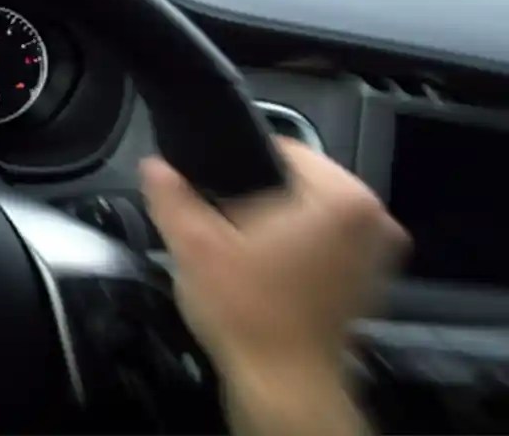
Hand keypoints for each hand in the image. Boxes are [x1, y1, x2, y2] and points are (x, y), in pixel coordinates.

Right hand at [142, 138, 407, 435]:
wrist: (283, 386)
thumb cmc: (251, 318)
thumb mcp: (195, 246)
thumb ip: (171, 196)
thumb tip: (155, 168)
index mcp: (340, 197)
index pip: (284, 148)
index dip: (238, 168)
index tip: (217, 195)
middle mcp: (372, 219)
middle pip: (299, 184)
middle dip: (260, 200)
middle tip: (228, 233)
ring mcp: (378, 254)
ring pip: (313, 216)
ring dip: (280, 226)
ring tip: (246, 257)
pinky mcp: (372, 282)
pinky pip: (328, 246)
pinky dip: (300, 253)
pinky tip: (268, 277)